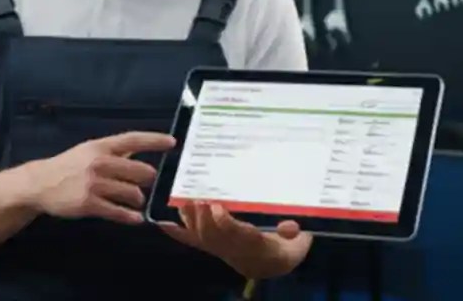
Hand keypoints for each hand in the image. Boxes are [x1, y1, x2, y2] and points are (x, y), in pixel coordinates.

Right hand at [27, 131, 175, 224]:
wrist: (40, 183)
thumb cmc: (68, 166)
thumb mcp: (89, 151)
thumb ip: (113, 152)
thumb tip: (139, 152)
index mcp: (100, 146)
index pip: (132, 139)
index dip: (154, 140)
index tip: (172, 142)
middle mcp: (99, 162)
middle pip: (139, 170)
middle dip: (148, 179)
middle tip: (147, 183)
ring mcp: (94, 184)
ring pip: (132, 193)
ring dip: (138, 199)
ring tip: (135, 201)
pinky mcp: (89, 203)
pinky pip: (118, 212)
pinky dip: (130, 217)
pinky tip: (136, 218)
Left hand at [158, 201, 312, 279]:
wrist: (275, 265)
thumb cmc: (288, 246)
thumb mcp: (299, 242)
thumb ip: (297, 234)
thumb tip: (290, 227)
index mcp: (259, 247)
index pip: (240, 237)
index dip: (227, 224)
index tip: (218, 207)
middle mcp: (236, 251)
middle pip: (216, 237)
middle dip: (204, 218)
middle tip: (196, 197)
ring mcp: (222, 250)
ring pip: (203, 238)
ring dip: (191, 220)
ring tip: (183, 200)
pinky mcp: (213, 247)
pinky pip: (193, 241)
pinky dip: (177, 232)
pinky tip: (163, 221)